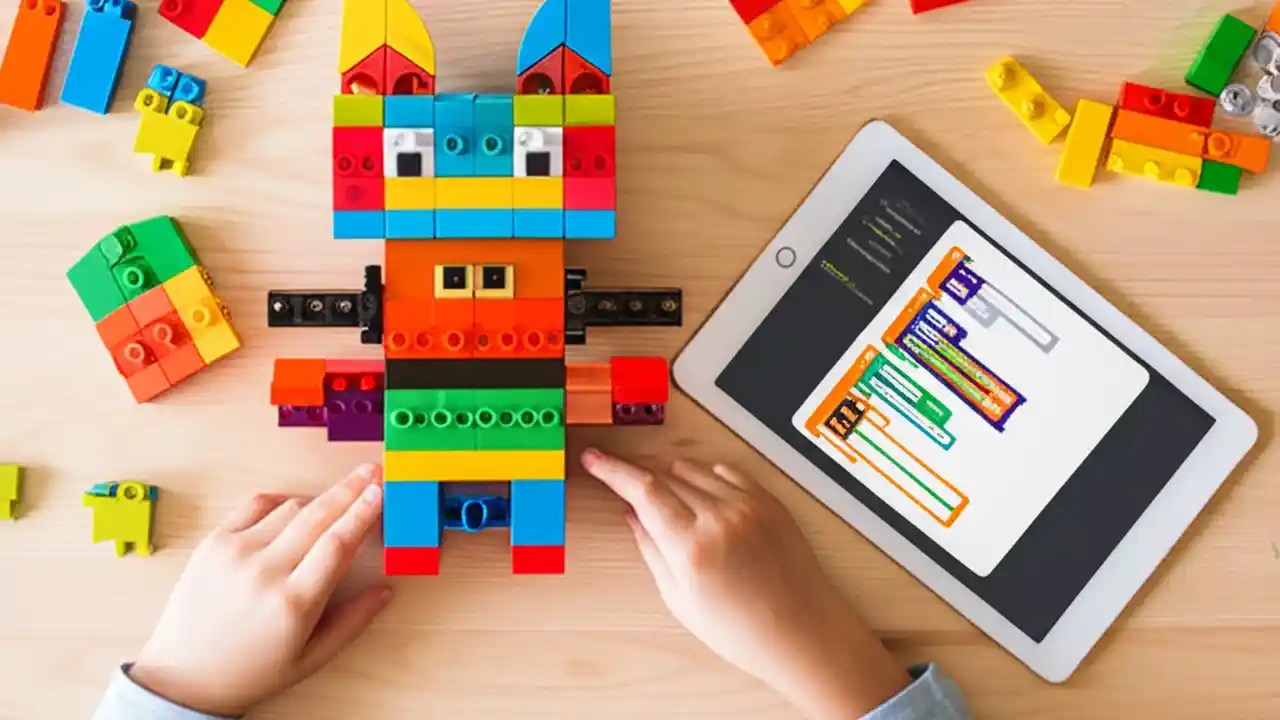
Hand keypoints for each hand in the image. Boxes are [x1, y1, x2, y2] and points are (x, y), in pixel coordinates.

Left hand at [129, 464, 391, 716]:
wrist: (184, 677)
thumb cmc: (251, 672)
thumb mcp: (311, 658)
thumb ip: (353, 621)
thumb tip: (387, 590)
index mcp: (294, 603)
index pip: (338, 544)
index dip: (363, 513)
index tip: (380, 491)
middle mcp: (264, 572)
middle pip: (318, 515)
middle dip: (350, 490)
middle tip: (370, 471)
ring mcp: (235, 553)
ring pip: (290, 508)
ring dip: (317, 503)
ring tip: (333, 506)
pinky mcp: (213, 543)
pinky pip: (256, 505)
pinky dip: (280, 502)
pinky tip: (293, 509)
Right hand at [582, 449, 908, 719]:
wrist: (802, 631)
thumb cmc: (743, 629)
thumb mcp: (680, 600)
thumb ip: (651, 550)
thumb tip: (632, 515)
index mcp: (692, 547)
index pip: (642, 491)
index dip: (613, 470)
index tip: (595, 459)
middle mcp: (720, 518)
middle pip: (664, 476)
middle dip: (640, 478)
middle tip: (628, 488)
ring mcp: (748, 505)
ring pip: (693, 469)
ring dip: (672, 477)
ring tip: (672, 507)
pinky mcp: (769, 501)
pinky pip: (726, 472)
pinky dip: (706, 477)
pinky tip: (703, 498)